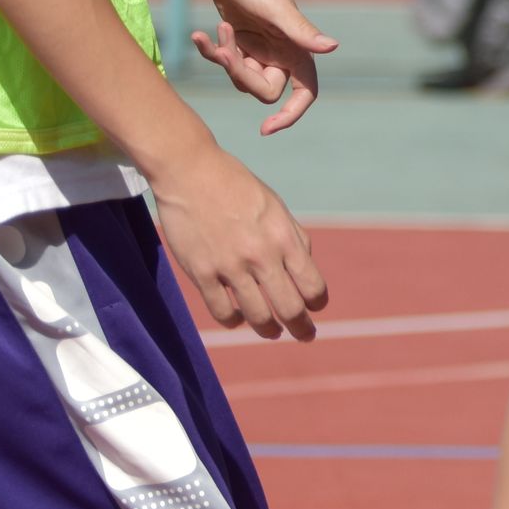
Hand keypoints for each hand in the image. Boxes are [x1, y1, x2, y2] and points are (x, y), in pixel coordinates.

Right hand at [146, 140, 327, 339]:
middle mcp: (261, 256)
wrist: (191, 173)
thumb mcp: (276, 207)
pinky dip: (234, 321)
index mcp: (284, 238)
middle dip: (301, 327)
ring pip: (258, 316)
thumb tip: (306, 268)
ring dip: (269, 330)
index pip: (312, 285)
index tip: (315, 307)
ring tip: (272, 332)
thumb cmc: (237, 188)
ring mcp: (230, 267)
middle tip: (304, 335)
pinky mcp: (202, 273)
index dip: (317, 302)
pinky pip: (222, 312)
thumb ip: (294, 237)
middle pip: (290, 308)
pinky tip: (238, 319)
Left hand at [187, 0, 338, 135]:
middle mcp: (282, 52)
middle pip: (264, 89)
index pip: (305, 92)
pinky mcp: (240, 41)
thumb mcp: (275, 8)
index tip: (266, 129)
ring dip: (223, 60)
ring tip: (213, 33)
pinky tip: (199, 35)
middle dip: (239, 74)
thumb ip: (302, 30)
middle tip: (222, 51)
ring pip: (242, 79)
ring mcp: (260, 48)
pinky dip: (211, 50)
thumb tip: (332, 48)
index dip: (291, 115)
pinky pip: (226, 62)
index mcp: (297, 48)